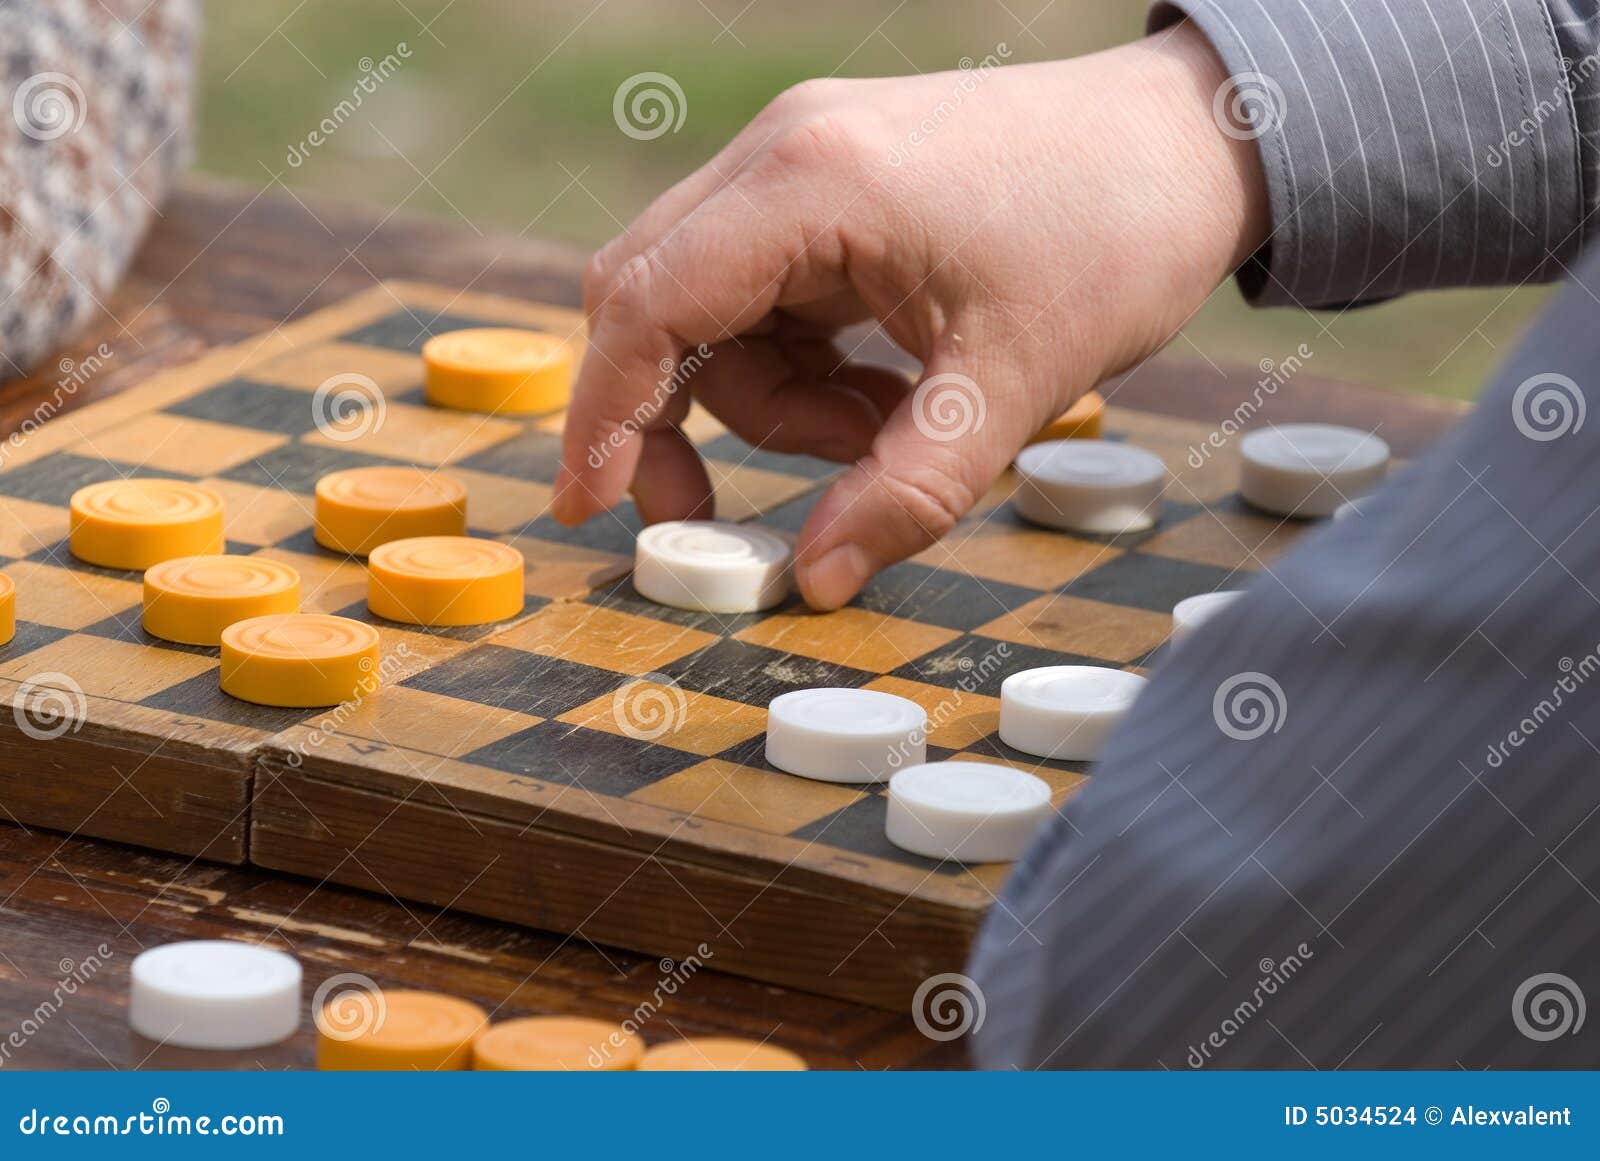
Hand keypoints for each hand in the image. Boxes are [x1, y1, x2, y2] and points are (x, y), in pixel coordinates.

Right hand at [553, 21, 1267, 608]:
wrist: (1194, 141)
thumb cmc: (1115, 235)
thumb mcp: (1012, 383)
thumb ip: (905, 491)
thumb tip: (817, 581)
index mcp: (809, 182)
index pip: (647, 303)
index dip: (603, 414)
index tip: (587, 506)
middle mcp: (782, 153)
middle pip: (651, 297)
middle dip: (674, 416)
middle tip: (712, 515)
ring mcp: (803, 160)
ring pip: (709, 308)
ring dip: (769, 398)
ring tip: (888, 427)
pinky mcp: (830, 182)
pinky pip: (763, 292)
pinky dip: (799, 362)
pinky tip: (886, 389)